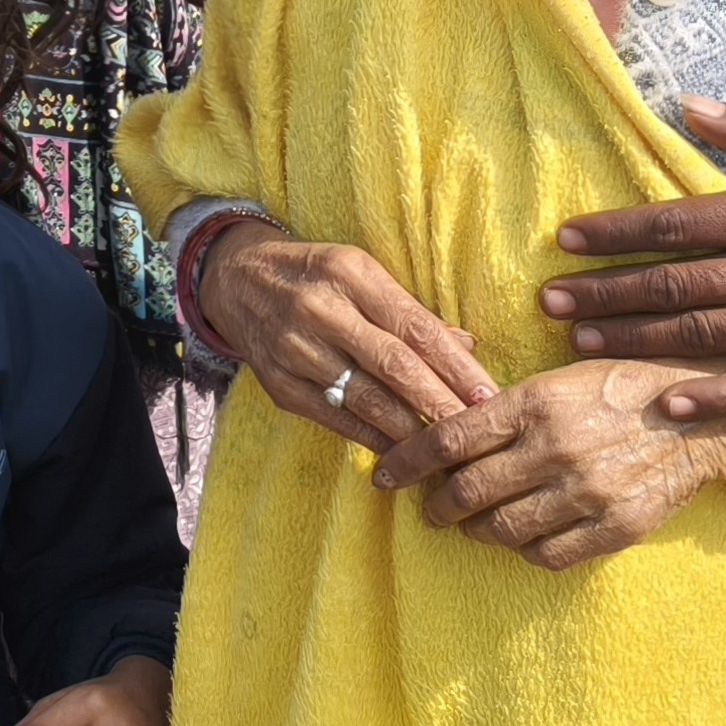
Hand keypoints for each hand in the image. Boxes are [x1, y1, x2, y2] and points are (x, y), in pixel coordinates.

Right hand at [198, 218, 495, 455]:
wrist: (238, 281)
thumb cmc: (316, 276)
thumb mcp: (361, 273)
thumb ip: (410, 311)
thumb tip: (466, 346)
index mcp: (351, 274)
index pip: (415, 327)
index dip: (455, 365)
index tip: (487, 395)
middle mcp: (322, 310)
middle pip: (394, 365)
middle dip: (440, 403)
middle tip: (477, 432)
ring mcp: (296, 349)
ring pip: (366, 399)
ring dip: (411, 429)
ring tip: (448, 450)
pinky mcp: (280, 384)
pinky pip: (336, 419)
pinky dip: (373, 438)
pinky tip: (402, 452)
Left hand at [370, 361, 725, 569]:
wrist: (703, 416)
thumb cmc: (622, 387)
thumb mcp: (559, 378)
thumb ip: (506, 406)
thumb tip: (443, 428)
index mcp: (535, 402)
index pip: (448, 439)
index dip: (405, 463)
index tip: (382, 478)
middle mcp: (555, 448)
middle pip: (466, 493)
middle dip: (437, 507)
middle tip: (431, 509)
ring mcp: (585, 493)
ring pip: (501, 531)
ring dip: (476, 531)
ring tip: (473, 525)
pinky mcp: (613, 528)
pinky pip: (546, 555)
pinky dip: (524, 550)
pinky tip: (523, 535)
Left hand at [544, 100, 725, 421]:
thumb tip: (685, 106)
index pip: (678, 225)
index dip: (617, 233)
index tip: (566, 241)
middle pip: (677, 285)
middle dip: (606, 294)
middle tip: (549, 303)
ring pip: (706, 335)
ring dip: (638, 341)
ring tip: (581, 345)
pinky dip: (716, 400)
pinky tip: (668, 405)